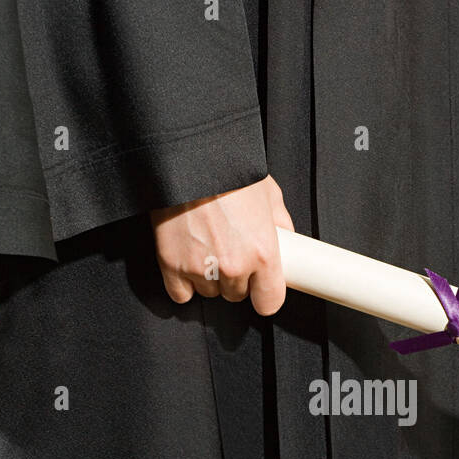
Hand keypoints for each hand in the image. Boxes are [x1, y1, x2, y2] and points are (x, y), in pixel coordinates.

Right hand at [149, 175, 294, 315]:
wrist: (190, 156)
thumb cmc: (229, 170)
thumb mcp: (268, 193)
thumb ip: (280, 222)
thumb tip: (287, 238)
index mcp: (263, 253)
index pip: (269, 303)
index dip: (266, 296)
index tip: (261, 290)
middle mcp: (233, 266)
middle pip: (237, 295)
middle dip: (235, 278)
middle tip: (229, 250)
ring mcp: (200, 268)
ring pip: (209, 292)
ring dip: (209, 277)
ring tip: (206, 246)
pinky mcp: (171, 265)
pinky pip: (181, 294)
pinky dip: (183, 282)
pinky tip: (186, 261)